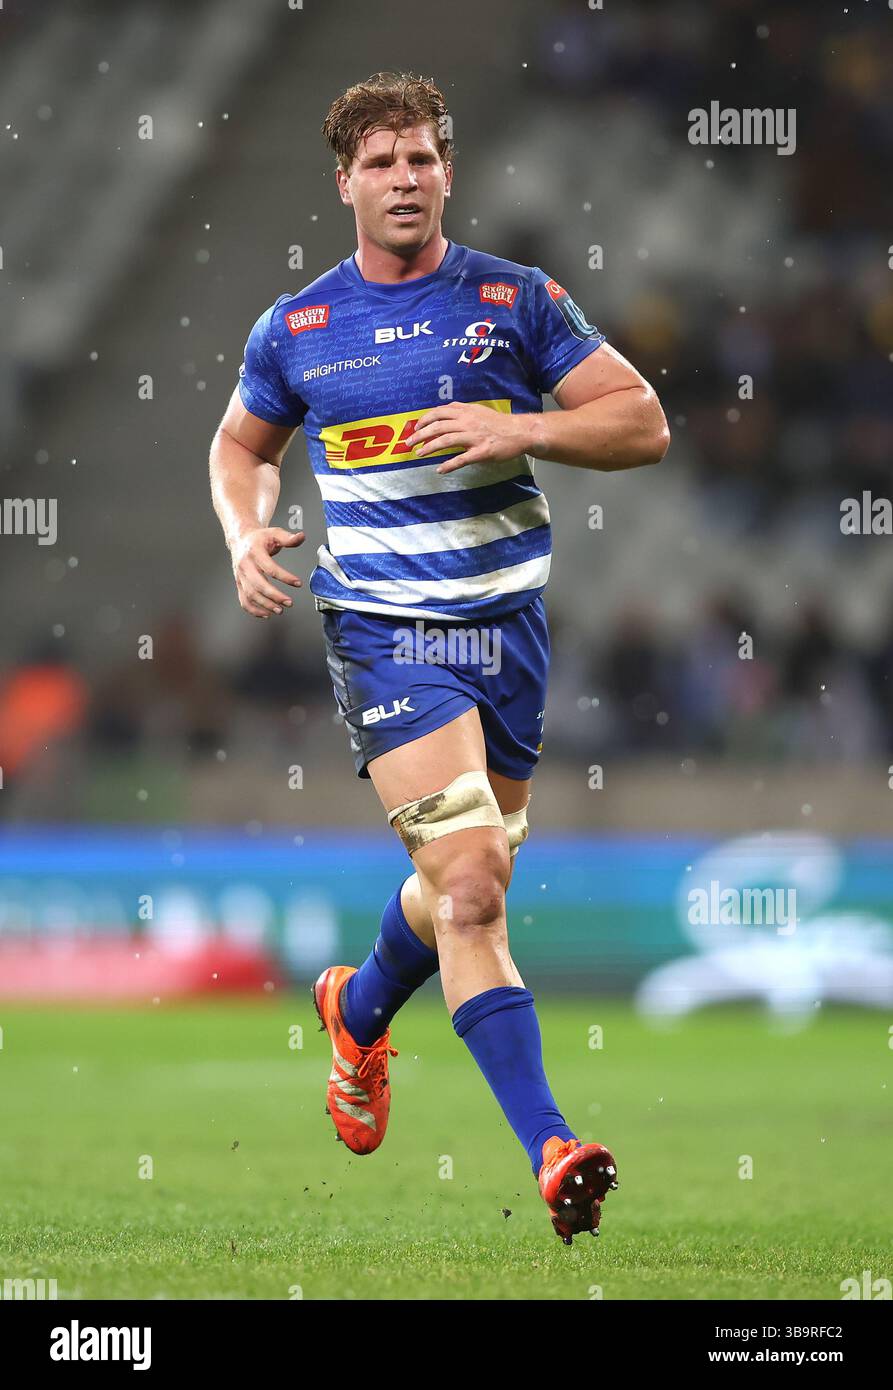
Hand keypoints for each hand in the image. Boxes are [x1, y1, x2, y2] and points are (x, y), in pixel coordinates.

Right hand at [230, 526, 302, 617]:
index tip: (298, 583)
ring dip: (265, 605)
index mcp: (254, 552)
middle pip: (258, 584)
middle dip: (274, 596)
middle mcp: (245, 565)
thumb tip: (301, 537)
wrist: (241, 539)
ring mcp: (240, 576)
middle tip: (289, 602)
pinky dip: (253, 610)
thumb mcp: (274, 533)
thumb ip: (288, 538)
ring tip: (280, 610)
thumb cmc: (259, 538)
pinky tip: (266, 614)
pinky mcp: (239, 584)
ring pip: (250, 594)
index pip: (270, 568)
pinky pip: (243, 600)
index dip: (285, 577)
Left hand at [407, 402, 537, 473]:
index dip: (424, 419)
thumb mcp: (479, 410)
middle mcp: (468, 422)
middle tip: (409, 443)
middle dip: (420, 435)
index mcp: (466, 412)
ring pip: (446, 440)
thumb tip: (444, 411)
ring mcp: (474, 437)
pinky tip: (440, 469)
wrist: (520, 432)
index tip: (415, 427)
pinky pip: (461, 459)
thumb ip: (462, 410)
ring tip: (419, 454)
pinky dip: (449, 465)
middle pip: (438, 426)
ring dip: (429, 448)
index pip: (439, 412)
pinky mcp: (481, 452)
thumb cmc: (499, 423)